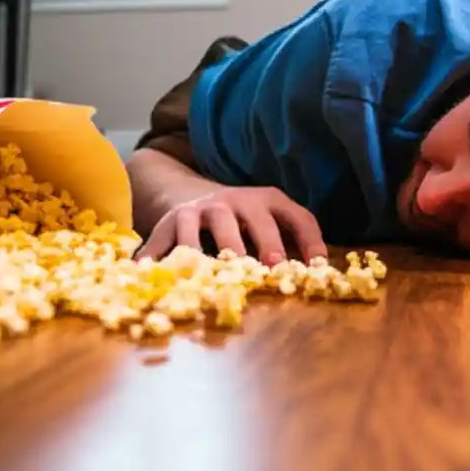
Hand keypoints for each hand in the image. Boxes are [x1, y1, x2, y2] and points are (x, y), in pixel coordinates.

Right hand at [135, 186, 326, 264]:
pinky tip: (149, 271)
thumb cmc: (246, 221)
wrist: (197, 198)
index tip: (314, 264)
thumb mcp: (271, 220)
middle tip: (268, 267)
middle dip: (262, 242)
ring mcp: (200, 208)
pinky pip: (163, 239)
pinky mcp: (172, 220)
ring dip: (205, 249)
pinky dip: (156, 255)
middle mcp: (234, 200)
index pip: (296, 215)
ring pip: (201, 226)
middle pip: (249, 218)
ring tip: (211, 273)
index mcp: (267, 200)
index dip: (308, 238)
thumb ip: (295, 239)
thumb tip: (320, 269)